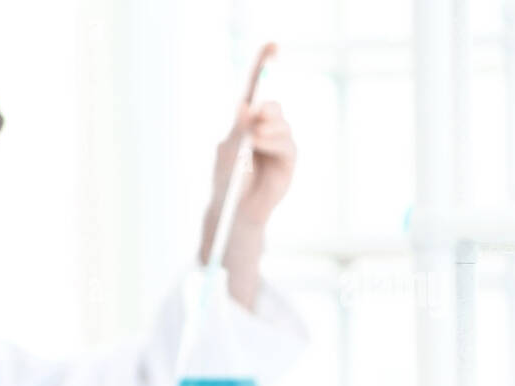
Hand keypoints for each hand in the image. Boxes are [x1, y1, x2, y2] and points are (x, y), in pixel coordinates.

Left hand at [201, 42, 296, 242]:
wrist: (234, 211)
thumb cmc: (225, 181)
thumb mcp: (226, 153)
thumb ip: (236, 130)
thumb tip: (245, 105)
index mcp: (245, 121)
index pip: (255, 88)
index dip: (263, 65)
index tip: (272, 44)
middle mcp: (265, 128)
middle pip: (272, 105)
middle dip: (266, 107)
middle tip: (256, 114)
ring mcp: (279, 142)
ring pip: (281, 124)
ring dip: (268, 129)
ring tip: (254, 140)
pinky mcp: (289, 159)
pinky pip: (288, 144)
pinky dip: (275, 142)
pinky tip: (261, 146)